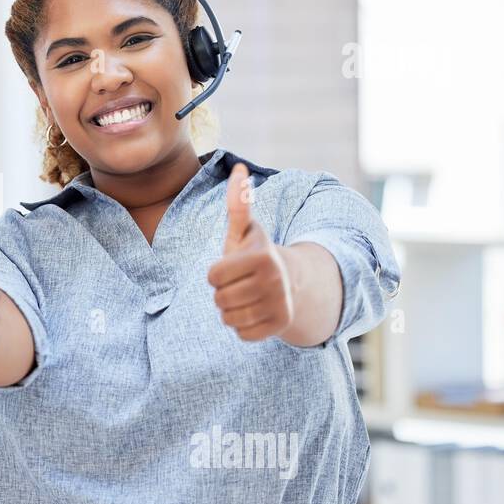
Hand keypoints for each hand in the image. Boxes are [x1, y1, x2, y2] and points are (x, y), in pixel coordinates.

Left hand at [206, 162, 293, 341]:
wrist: (290, 282)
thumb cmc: (255, 254)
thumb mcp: (244, 230)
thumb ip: (237, 203)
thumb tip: (238, 168)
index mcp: (261, 257)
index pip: (212, 276)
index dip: (216, 273)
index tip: (231, 267)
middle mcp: (274, 281)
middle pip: (219, 299)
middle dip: (223, 292)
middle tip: (240, 283)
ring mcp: (280, 305)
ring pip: (229, 319)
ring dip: (231, 310)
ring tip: (246, 297)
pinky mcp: (280, 325)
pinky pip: (242, 334)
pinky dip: (243, 326)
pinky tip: (255, 311)